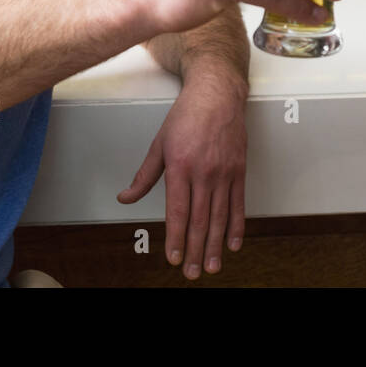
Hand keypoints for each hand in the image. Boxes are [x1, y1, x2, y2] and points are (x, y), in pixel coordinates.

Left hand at [117, 71, 246, 279]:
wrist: (217, 94)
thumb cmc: (187, 115)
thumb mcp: (159, 143)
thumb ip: (144, 176)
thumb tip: (126, 197)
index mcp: (180, 167)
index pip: (177, 212)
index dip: (175, 238)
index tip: (173, 258)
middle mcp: (204, 173)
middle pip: (200, 220)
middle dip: (194, 250)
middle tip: (191, 272)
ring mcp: (224, 173)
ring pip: (220, 217)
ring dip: (214, 245)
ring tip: (210, 266)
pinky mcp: (239, 170)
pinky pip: (239, 204)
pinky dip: (237, 226)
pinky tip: (233, 243)